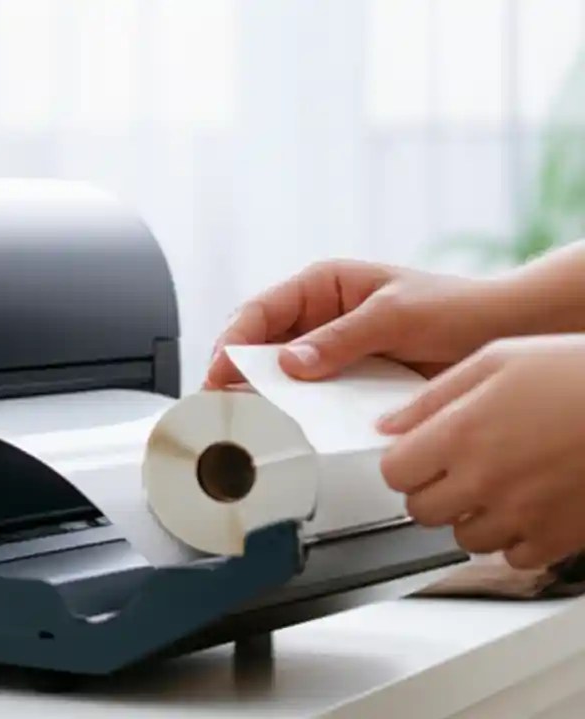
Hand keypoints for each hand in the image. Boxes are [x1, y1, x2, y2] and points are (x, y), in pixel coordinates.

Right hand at [204, 260, 516, 388]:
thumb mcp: (395, 315)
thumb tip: (292, 362)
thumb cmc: (457, 307)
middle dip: (238, 372)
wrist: (503, 334)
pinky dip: (302, 413)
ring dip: (267, 396)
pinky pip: (316, 400)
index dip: (233, 341)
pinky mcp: (350, 385)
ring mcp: (333, 354)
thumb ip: (342, 338)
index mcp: (322, 286)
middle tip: (220, 399)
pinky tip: (293, 427)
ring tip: (248, 417)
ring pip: (284, 377)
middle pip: (262, 347)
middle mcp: (320, 320)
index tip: (219, 369)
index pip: (260, 312)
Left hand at [377, 335, 584, 568]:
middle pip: (421, 511)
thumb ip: (434, 397)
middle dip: (433, 491)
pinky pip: (514, 558)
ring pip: (464, 538)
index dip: (405, 462)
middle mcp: (484, 479)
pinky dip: (517, 539)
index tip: (420, 455)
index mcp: (461, 432)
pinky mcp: (558, 538)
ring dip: (473, 517)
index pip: (393, 472)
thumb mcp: (498, 359)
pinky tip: (530, 507)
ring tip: (499, 485)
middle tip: (458, 470)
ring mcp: (521, 514)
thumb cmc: (580, 373)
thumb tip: (389, 424)